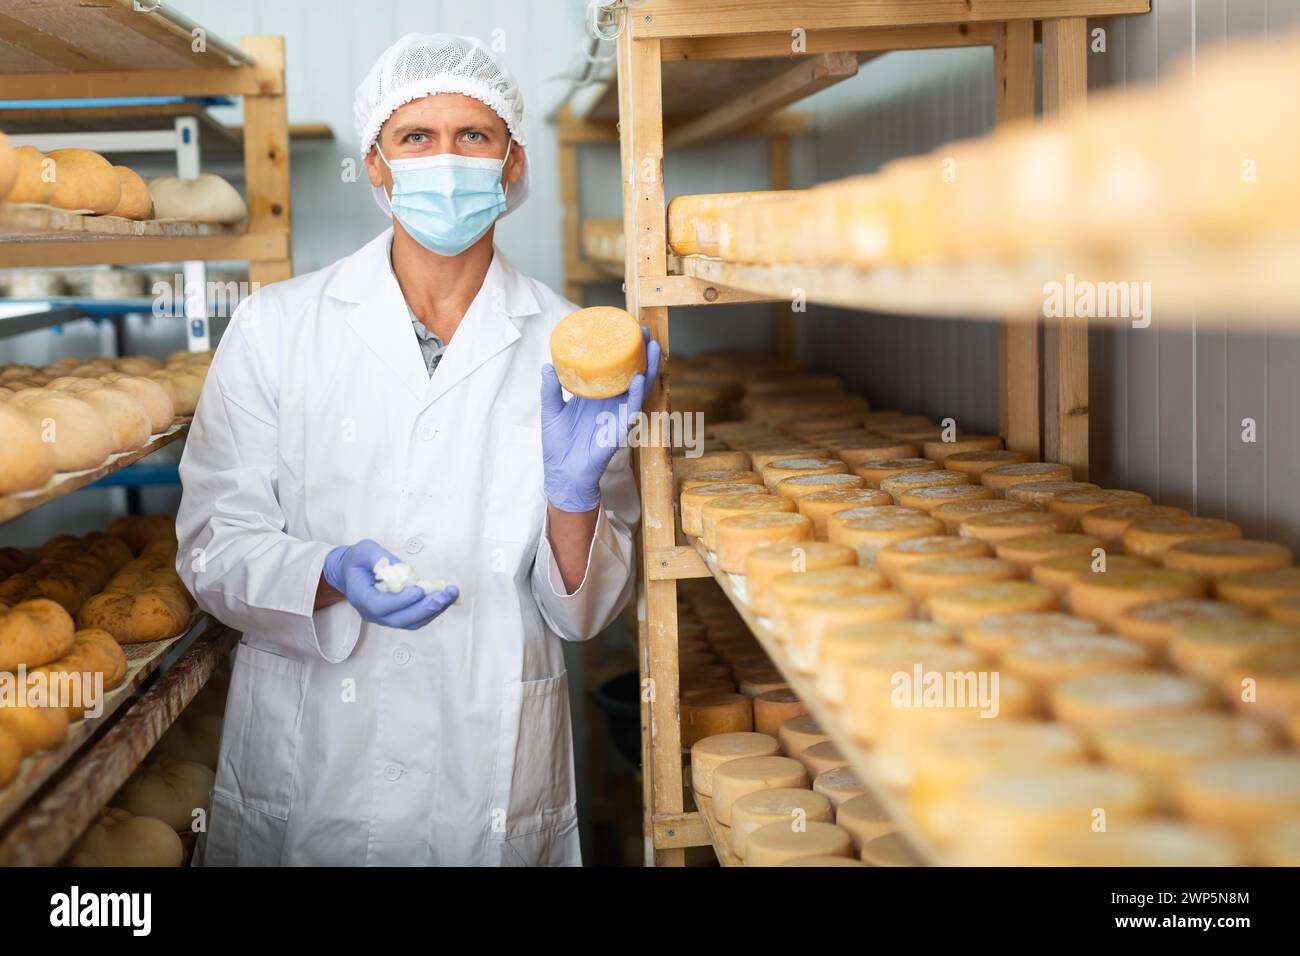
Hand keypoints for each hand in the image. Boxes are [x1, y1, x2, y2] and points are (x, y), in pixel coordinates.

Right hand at [322, 539, 458, 628]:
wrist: (352, 572)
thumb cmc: (358, 561)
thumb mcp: (364, 550)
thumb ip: (379, 558)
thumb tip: (401, 569)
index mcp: (361, 597)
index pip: (380, 606)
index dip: (401, 601)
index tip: (419, 590)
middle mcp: (372, 613)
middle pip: (400, 619)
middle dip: (425, 607)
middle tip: (444, 594)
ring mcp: (385, 618)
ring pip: (411, 622)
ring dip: (433, 610)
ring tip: (450, 595)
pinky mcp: (397, 616)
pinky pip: (416, 619)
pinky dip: (432, 611)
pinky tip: (445, 598)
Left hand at [540, 327, 660, 512]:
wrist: (562, 473)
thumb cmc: (558, 445)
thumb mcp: (551, 410)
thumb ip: (550, 389)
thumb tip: (547, 365)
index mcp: (598, 397)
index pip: (615, 369)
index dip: (621, 351)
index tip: (625, 328)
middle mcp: (612, 403)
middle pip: (633, 373)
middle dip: (641, 353)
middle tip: (644, 330)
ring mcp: (618, 415)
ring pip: (640, 387)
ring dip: (648, 367)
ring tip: (652, 347)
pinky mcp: (619, 430)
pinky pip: (632, 409)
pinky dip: (636, 394)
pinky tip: (639, 379)